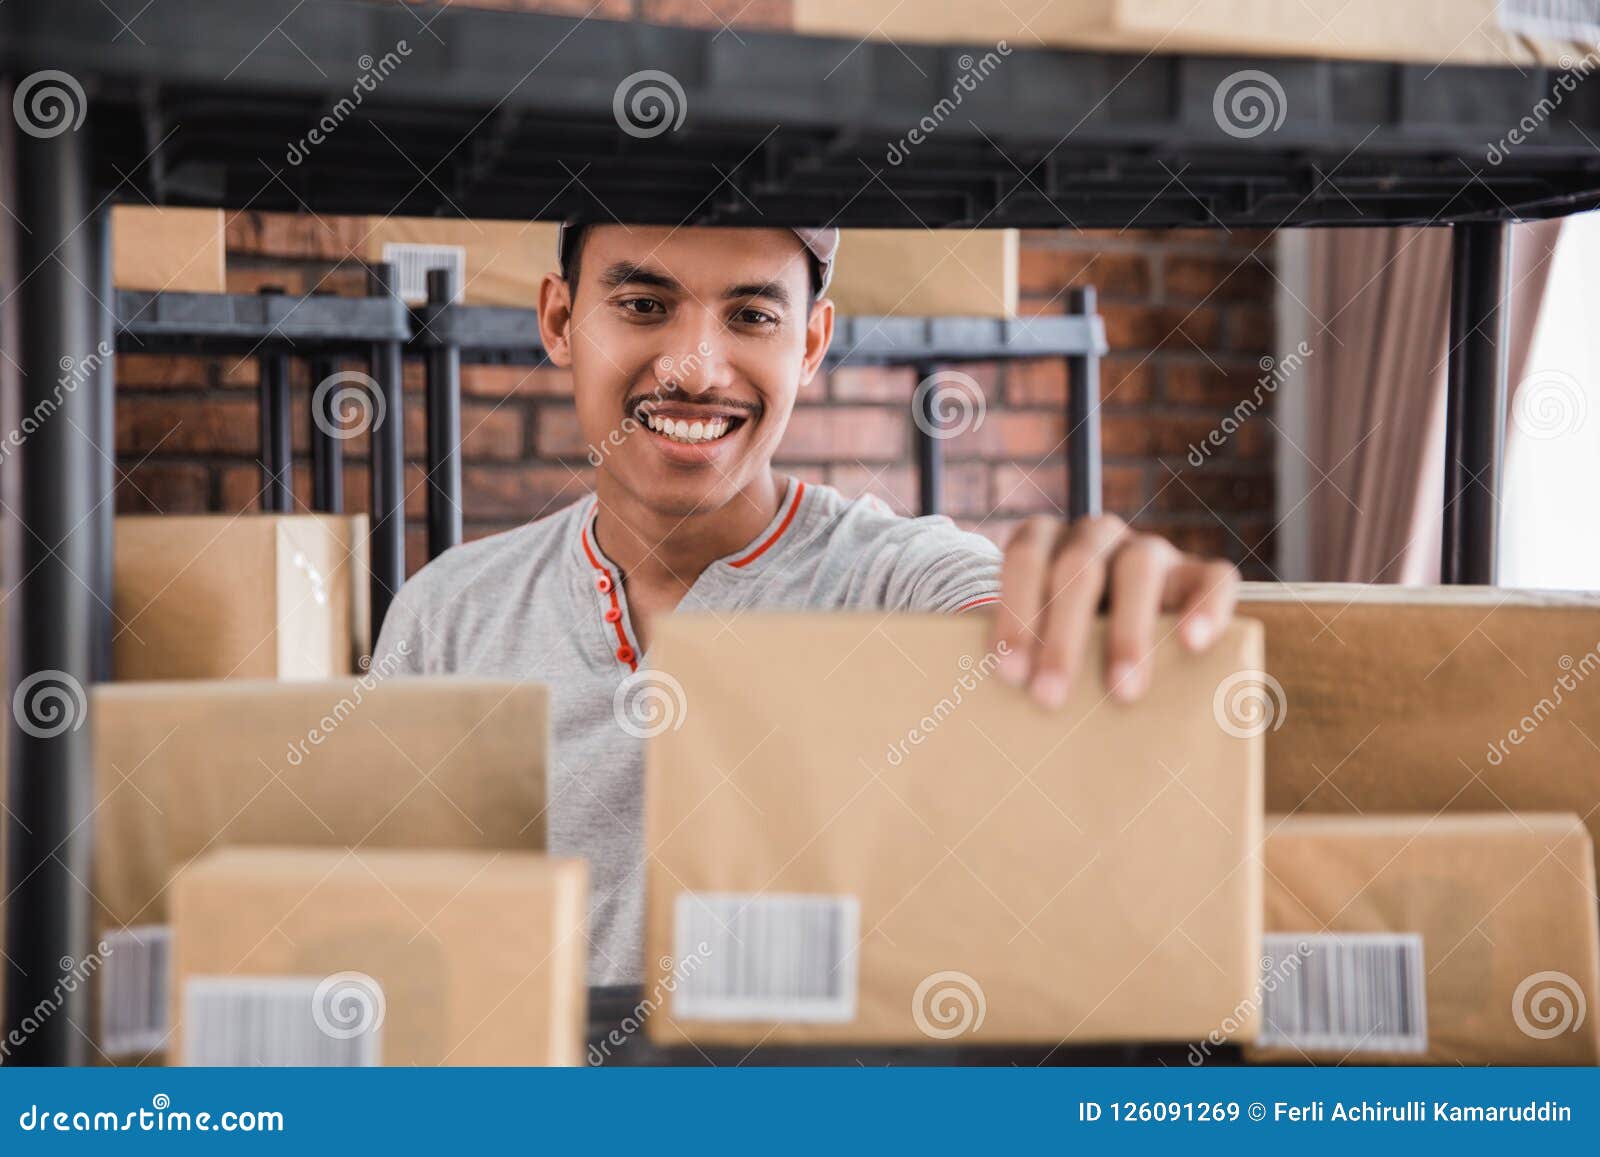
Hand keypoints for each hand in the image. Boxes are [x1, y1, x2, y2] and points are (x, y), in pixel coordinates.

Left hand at [989, 514, 1239, 708]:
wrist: (1120, 628)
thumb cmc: (1065, 643)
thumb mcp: (1038, 639)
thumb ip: (1024, 654)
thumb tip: (1000, 712)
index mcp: (1049, 540)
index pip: (1026, 559)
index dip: (1015, 613)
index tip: (1010, 673)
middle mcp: (1098, 535)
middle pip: (1078, 569)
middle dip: (1062, 638)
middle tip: (1049, 698)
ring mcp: (1152, 550)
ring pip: (1140, 569)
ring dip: (1126, 634)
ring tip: (1122, 692)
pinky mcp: (1200, 573)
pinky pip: (1214, 580)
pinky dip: (1206, 609)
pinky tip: (1193, 644)